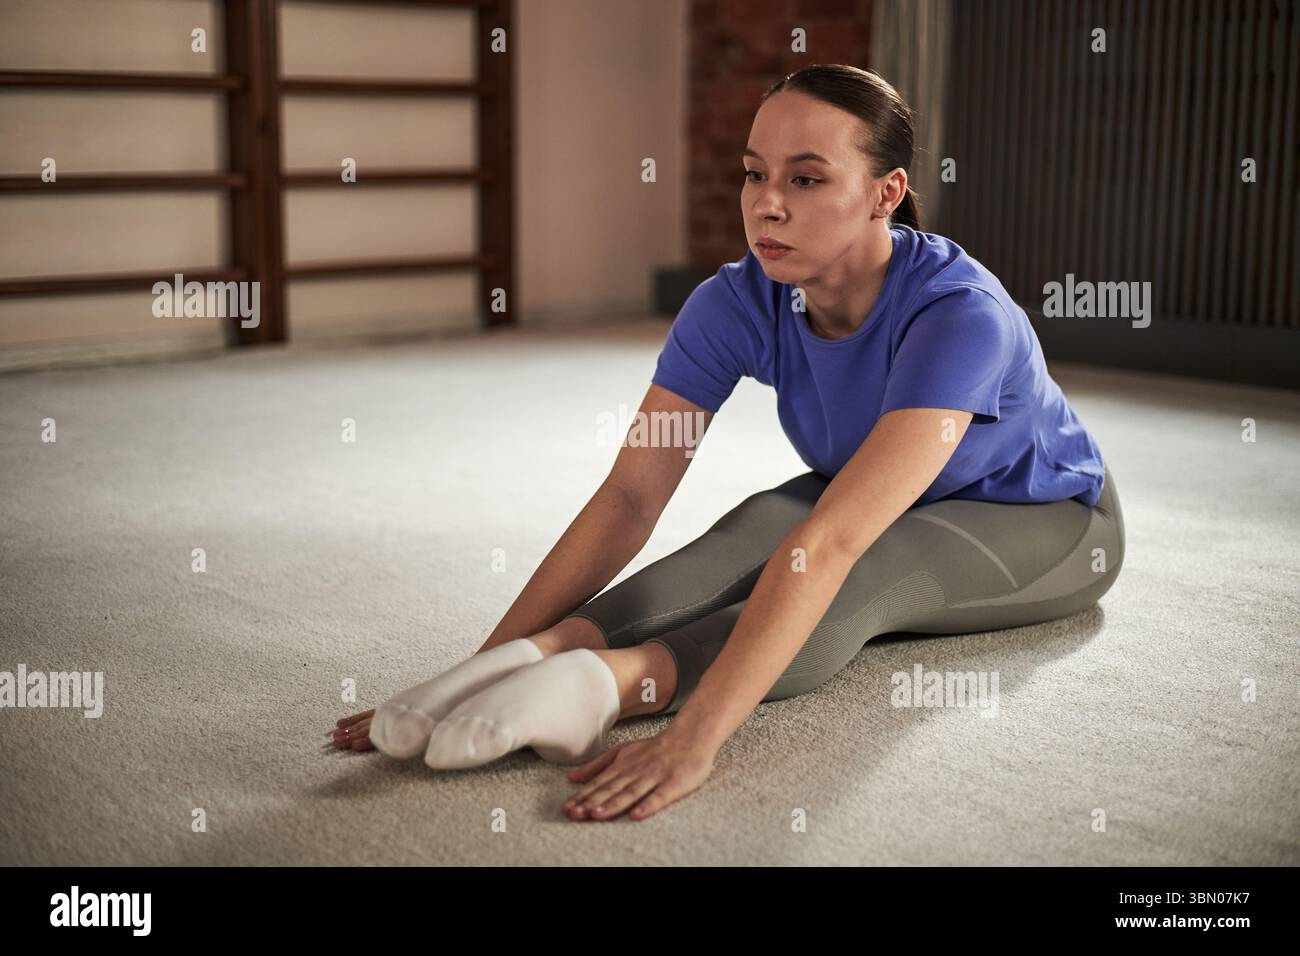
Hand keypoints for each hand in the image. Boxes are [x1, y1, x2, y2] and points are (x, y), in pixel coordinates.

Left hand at [563, 730, 716, 820]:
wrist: (689, 736)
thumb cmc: (654, 748)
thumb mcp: (622, 752)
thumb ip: (597, 765)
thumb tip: (570, 777)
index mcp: (622, 765)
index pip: (599, 783)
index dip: (583, 796)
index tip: (567, 808)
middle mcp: (635, 771)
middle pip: (611, 789)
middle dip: (592, 802)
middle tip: (575, 814)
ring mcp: (654, 777)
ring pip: (631, 792)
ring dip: (613, 804)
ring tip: (597, 815)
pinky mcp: (673, 783)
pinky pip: (659, 796)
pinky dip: (648, 805)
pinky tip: (637, 815)